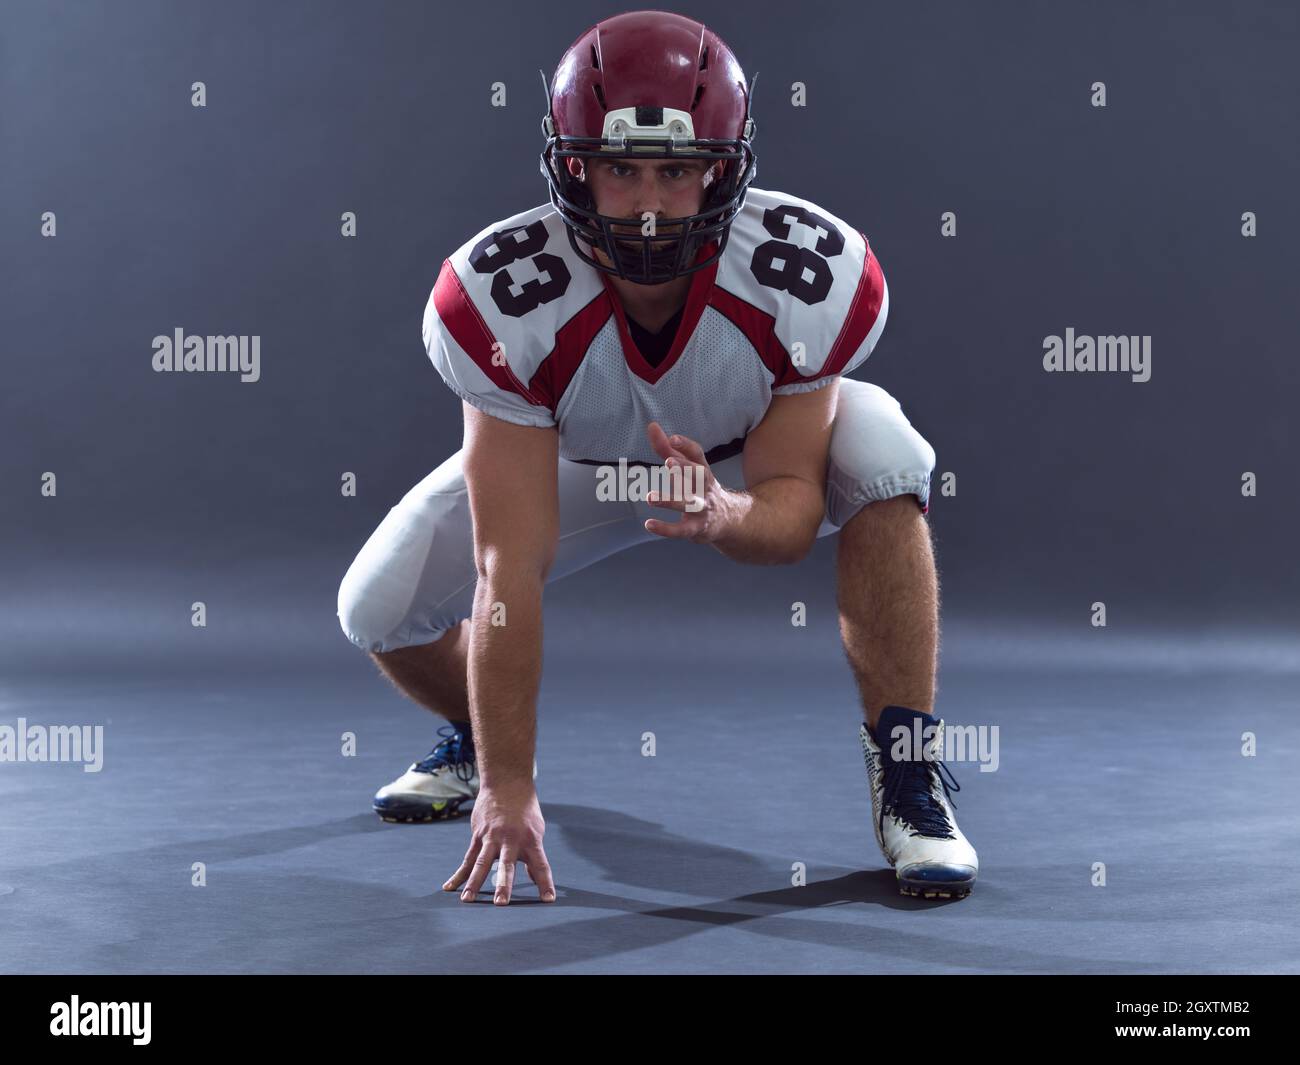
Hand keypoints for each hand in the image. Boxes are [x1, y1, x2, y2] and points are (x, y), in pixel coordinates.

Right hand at [442, 783, 555, 904]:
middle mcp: (511, 839)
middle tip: (501, 904)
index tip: (548, 900)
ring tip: (468, 900)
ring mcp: (492, 837)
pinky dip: (458, 874)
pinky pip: (467, 858)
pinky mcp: (477, 836)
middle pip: (508, 865)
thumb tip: (535, 880)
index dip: (545, 883)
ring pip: (482, 863)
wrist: (506, 783)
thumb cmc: (525, 811)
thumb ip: (533, 856)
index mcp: (531, 839)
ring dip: (474, 882)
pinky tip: (449, 887)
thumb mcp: (536, 830)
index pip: (541, 865)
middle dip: (504, 884)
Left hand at [642, 422, 732, 543]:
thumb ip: (667, 449)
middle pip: (698, 476)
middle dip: (685, 469)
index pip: (697, 455)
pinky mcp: (696, 528)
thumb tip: (651, 426)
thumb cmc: (700, 488)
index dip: (686, 446)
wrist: (728, 520)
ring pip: (689, 504)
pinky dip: (665, 528)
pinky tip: (648, 524)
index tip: (672, 438)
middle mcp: (704, 488)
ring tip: (649, 498)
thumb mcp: (686, 468)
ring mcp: (701, 508)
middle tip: (668, 462)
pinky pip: (681, 530)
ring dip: (670, 500)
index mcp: (702, 470)